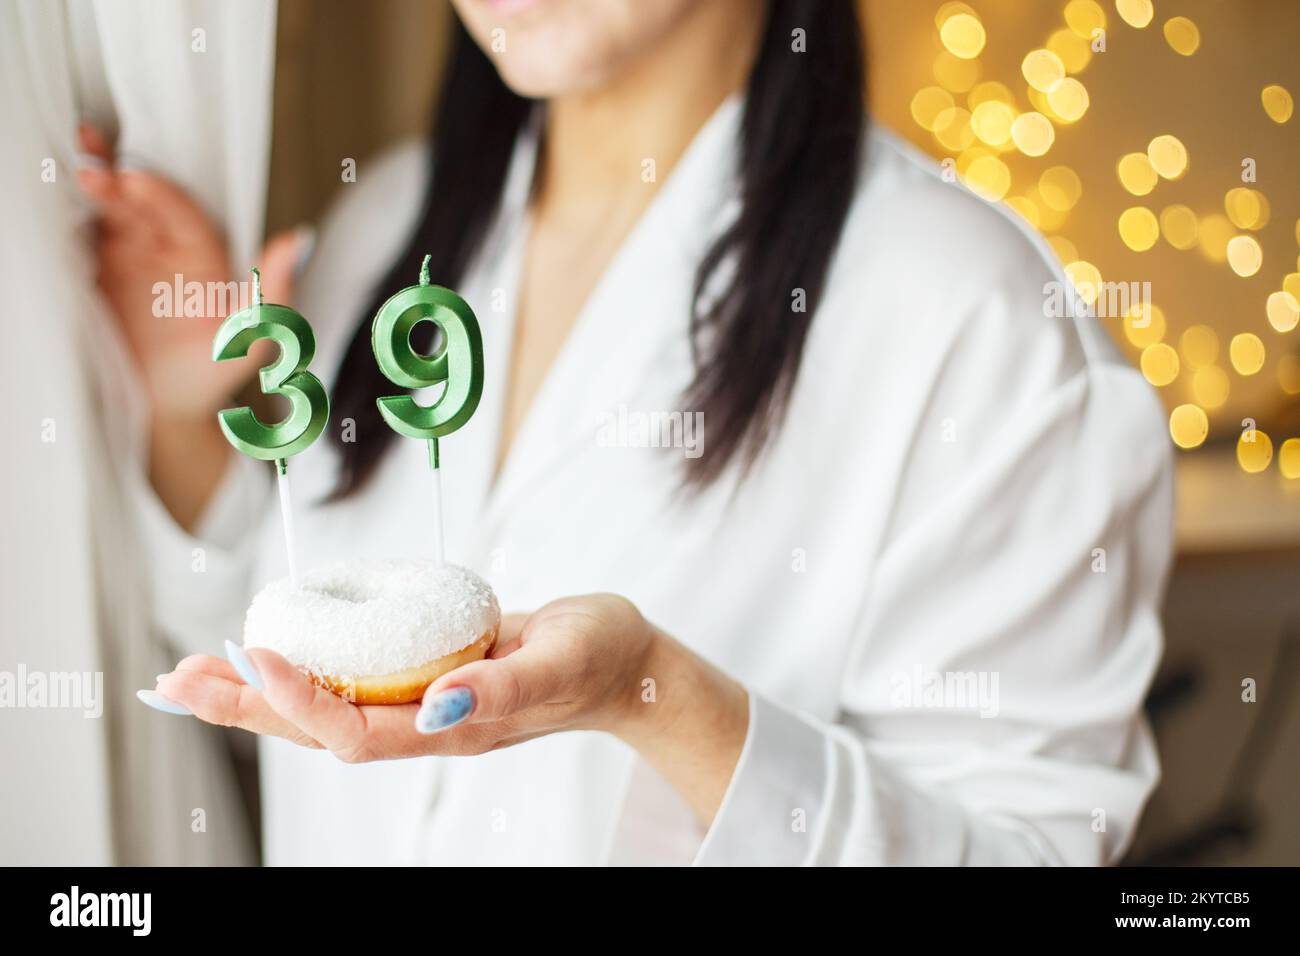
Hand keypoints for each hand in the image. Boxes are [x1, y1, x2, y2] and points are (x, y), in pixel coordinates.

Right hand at [76, 124, 308, 419]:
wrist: (168, 412)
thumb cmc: (215, 373)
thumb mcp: (257, 334)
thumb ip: (279, 288)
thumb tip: (302, 239)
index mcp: (201, 254)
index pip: (181, 214)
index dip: (161, 195)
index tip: (135, 178)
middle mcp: (162, 249)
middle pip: (138, 204)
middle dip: (116, 181)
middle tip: (93, 166)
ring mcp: (123, 260)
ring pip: (105, 214)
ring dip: (89, 190)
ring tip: (72, 168)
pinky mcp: (92, 277)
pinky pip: (78, 240)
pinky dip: (64, 216)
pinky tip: (48, 196)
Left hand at [149, 594, 748, 822]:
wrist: (623, 662)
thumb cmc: (600, 656)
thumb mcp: (564, 660)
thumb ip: (504, 687)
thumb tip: (439, 702)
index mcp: (457, 729)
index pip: (359, 729)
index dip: (303, 700)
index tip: (259, 656)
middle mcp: (428, 724)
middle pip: (320, 730)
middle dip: (248, 706)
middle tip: (181, 681)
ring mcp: (424, 705)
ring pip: (325, 709)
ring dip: (258, 692)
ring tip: (197, 671)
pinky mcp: (425, 677)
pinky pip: (350, 681)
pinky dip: (302, 669)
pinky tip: (273, 652)